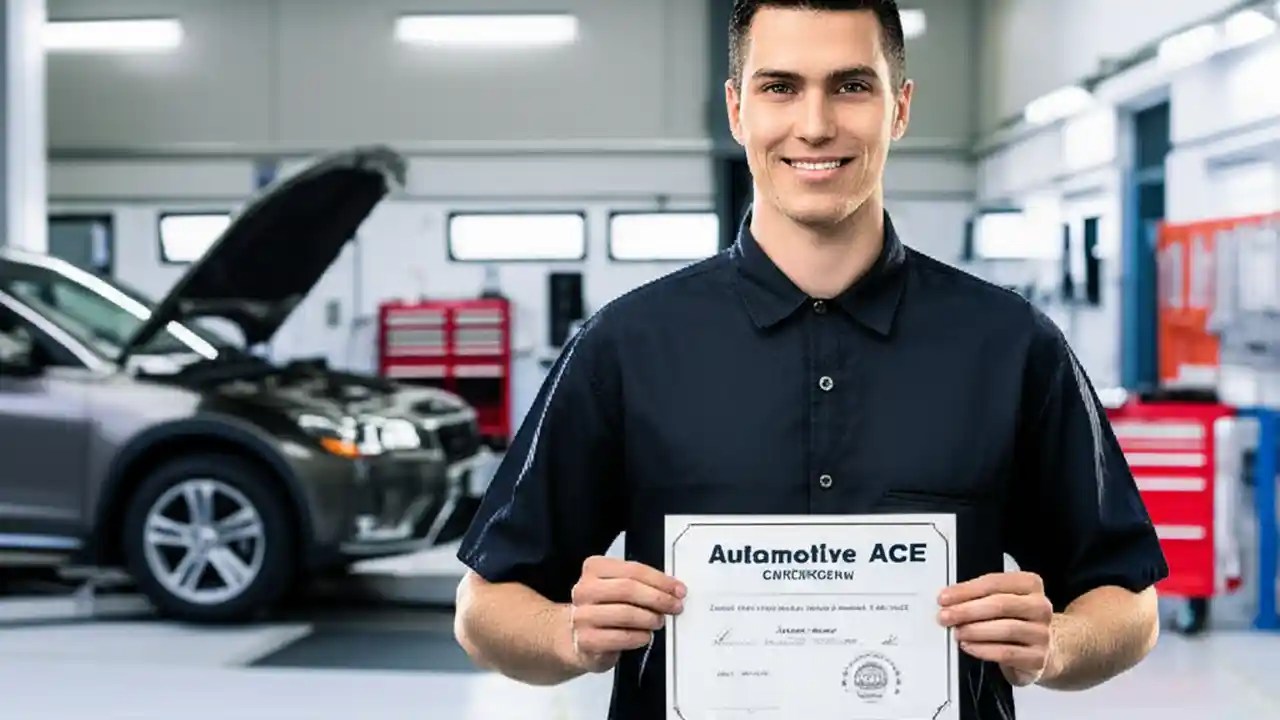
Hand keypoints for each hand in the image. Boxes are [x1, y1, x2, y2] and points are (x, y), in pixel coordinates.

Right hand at [567, 556, 685, 672]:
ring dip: (650, 618)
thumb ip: (641, 583)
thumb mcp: (618, 587)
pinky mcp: (587, 640)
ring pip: (626, 613)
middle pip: (629, 589)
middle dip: (658, 598)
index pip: (633, 570)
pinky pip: (622, 637)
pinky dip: (640, 637)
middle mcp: (585, 590)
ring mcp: (583, 615)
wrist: (577, 636)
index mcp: (594, 568)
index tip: (677, 589)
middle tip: (674, 606)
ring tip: (658, 621)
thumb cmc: (604, 608)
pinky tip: (645, 635)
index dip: (660, 580)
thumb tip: (672, 589)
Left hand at [937, 571, 1054, 686]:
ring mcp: (1042, 633)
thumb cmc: (1016, 619)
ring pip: (1006, 629)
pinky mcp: (1038, 658)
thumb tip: (949, 600)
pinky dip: (983, 650)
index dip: (966, 590)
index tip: (945, 597)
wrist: (1044, 649)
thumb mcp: (1001, 600)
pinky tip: (969, 646)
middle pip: (1001, 605)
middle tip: (945, 616)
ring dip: (975, 630)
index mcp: (1030, 584)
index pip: (995, 582)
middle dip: (967, 610)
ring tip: (956, 632)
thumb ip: (978, 596)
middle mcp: (1040, 607)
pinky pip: (1007, 653)